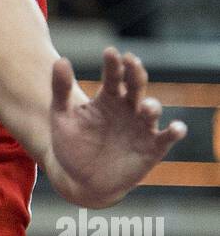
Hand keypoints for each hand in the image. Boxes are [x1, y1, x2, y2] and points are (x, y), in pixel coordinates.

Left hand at [50, 49, 186, 205]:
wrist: (82, 182)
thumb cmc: (72, 147)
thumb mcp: (62, 119)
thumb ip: (60, 90)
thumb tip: (60, 60)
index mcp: (108, 98)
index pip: (113, 76)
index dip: (113, 64)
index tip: (110, 52)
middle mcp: (128, 108)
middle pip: (136, 86)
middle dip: (135, 74)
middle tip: (132, 62)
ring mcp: (142, 127)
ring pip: (152, 110)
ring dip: (151, 106)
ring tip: (145, 107)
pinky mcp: (153, 147)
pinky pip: (168, 137)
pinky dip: (175, 131)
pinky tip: (176, 128)